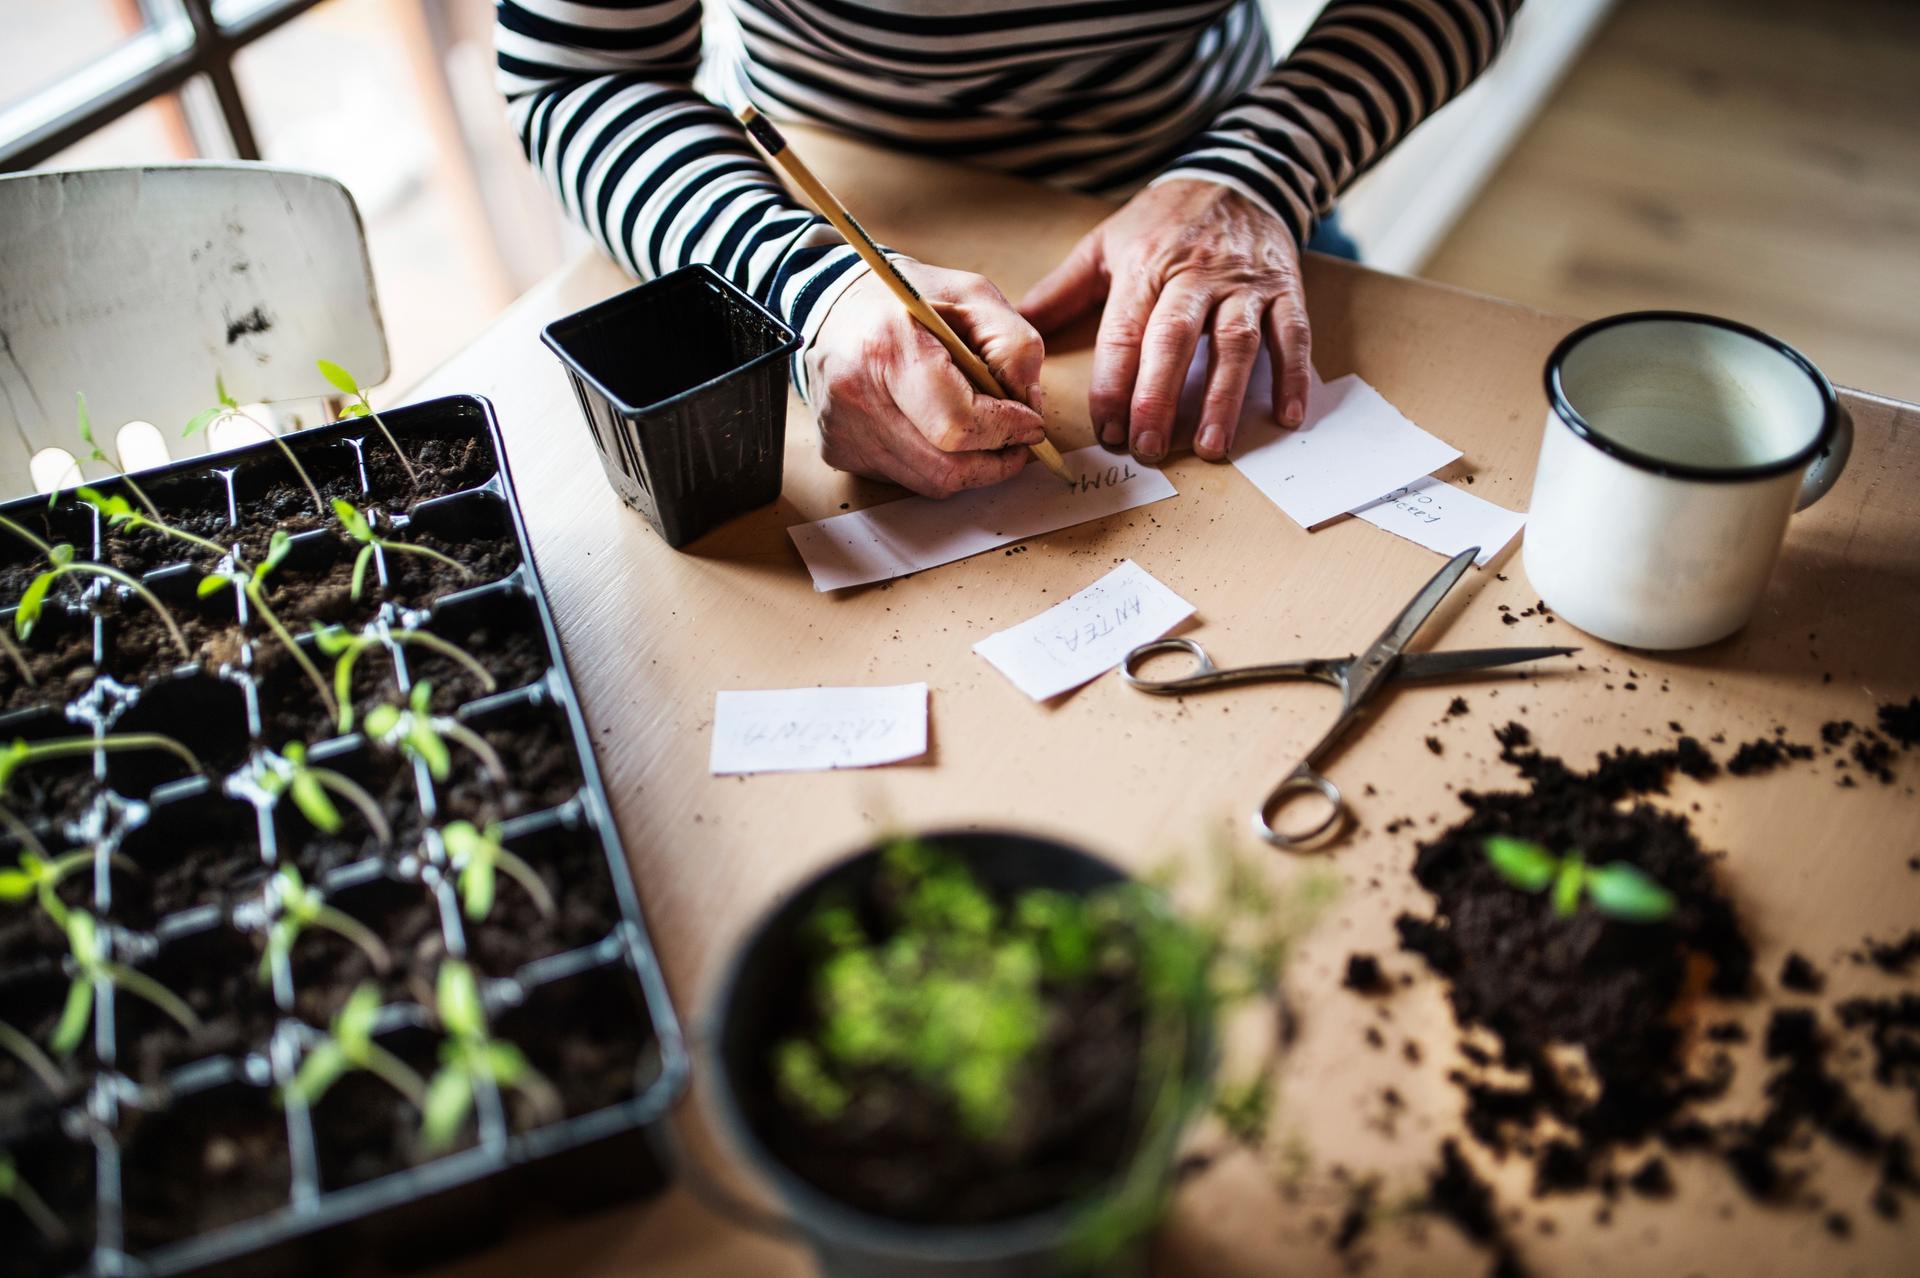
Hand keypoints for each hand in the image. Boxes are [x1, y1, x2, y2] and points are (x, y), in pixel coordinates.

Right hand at [805, 260, 1047, 498]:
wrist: (833, 307)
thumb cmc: (907, 299)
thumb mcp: (972, 296)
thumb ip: (1013, 344)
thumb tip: (1028, 405)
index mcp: (890, 347)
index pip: (958, 423)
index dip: (1005, 431)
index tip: (1030, 423)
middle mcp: (858, 395)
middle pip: (947, 467)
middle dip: (997, 461)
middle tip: (1017, 442)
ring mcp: (844, 430)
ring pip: (930, 481)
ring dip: (971, 467)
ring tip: (985, 435)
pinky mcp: (839, 450)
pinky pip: (905, 479)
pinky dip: (935, 463)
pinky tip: (935, 430)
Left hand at [1019, 179, 1310, 464]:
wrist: (1236, 175)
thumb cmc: (1163, 222)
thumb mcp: (1106, 244)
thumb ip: (1062, 291)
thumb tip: (1015, 325)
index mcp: (1145, 268)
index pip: (1124, 333)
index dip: (1114, 384)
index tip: (1106, 430)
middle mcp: (1196, 276)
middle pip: (1176, 340)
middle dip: (1160, 397)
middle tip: (1149, 447)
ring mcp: (1244, 284)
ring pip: (1236, 342)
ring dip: (1224, 397)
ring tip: (1212, 446)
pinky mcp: (1284, 289)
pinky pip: (1292, 334)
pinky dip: (1294, 375)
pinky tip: (1287, 416)